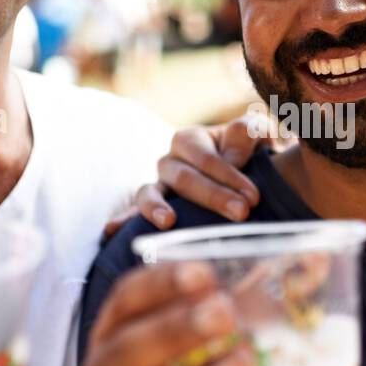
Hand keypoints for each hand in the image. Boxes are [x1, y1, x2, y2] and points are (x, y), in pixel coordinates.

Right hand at [76, 261, 256, 365]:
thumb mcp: (209, 351)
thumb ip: (251, 310)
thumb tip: (319, 263)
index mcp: (113, 337)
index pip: (126, 299)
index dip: (161, 284)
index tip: (203, 274)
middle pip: (129, 349)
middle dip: (178, 329)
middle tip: (225, 314)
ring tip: (244, 364)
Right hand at [103, 112, 291, 236]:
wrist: (248, 171)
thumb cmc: (251, 153)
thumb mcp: (255, 135)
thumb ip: (247, 133)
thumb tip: (232, 156)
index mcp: (190, 140)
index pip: (205, 158)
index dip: (229, 176)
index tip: (254, 197)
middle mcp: (169, 161)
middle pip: (183, 178)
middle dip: (212, 196)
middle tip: (240, 212)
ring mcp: (158, 186)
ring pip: (149, 192)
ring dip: (156, 207)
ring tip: (169, 222)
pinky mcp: (155, 209)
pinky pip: (134, 213)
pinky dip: (122, 220)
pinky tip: (111, 232)